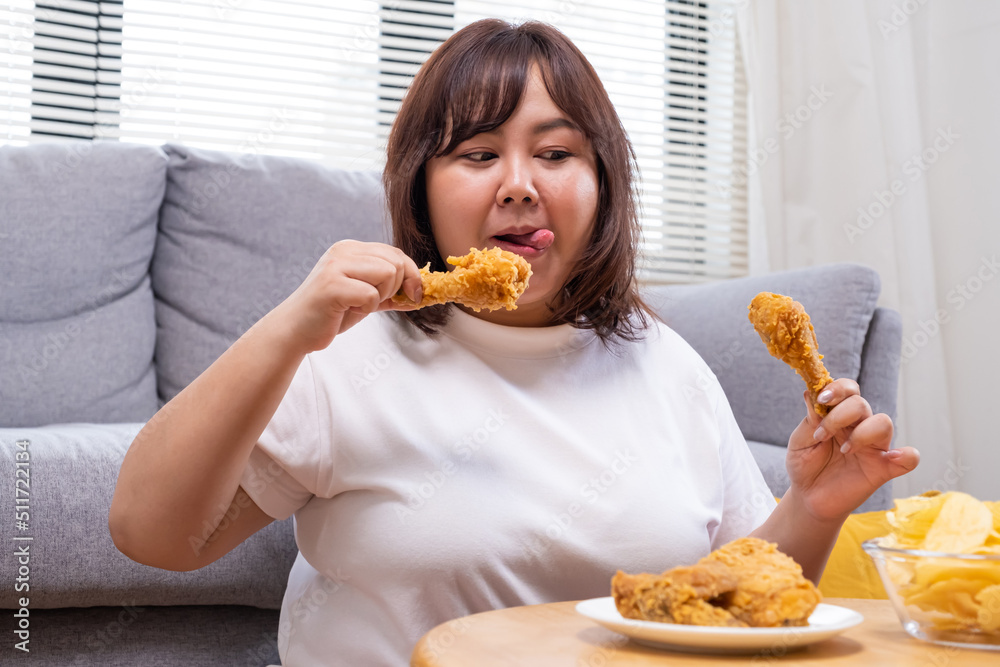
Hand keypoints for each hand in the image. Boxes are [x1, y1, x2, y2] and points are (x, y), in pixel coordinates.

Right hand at [271, 240, 422, 353]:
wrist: (296, 330)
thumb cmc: (330, 313)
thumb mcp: (365, 297)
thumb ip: (389, 291)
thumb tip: (420, 294)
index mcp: (351, 248)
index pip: (395, 253)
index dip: (411, 275)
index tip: (413, 295)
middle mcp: (344, 250)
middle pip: (396, 261)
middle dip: (396, 287)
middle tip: (375, 301)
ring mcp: (336, 265)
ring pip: (388, 273)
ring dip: (381, 296)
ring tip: (360, 304)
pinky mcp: (332, 285)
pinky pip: (372, 294)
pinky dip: (367, 308)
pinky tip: (349, 309)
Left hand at [784, 378, 918, 521]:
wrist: (808, 496)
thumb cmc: (805, 465)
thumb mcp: (800, 441)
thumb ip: (809, 420)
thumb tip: (810, 393)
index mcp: (838, 415)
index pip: (847, 390)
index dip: (837, 389)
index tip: (821, 399)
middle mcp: (858, 426)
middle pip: (861, 404)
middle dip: (839, 416)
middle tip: (821, 436)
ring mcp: (872, 447)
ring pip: (883, 423)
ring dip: (861, 434)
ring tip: (843, 451)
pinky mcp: (883, 469)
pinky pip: (908, 459)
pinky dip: (907, 455)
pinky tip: (891, 457)